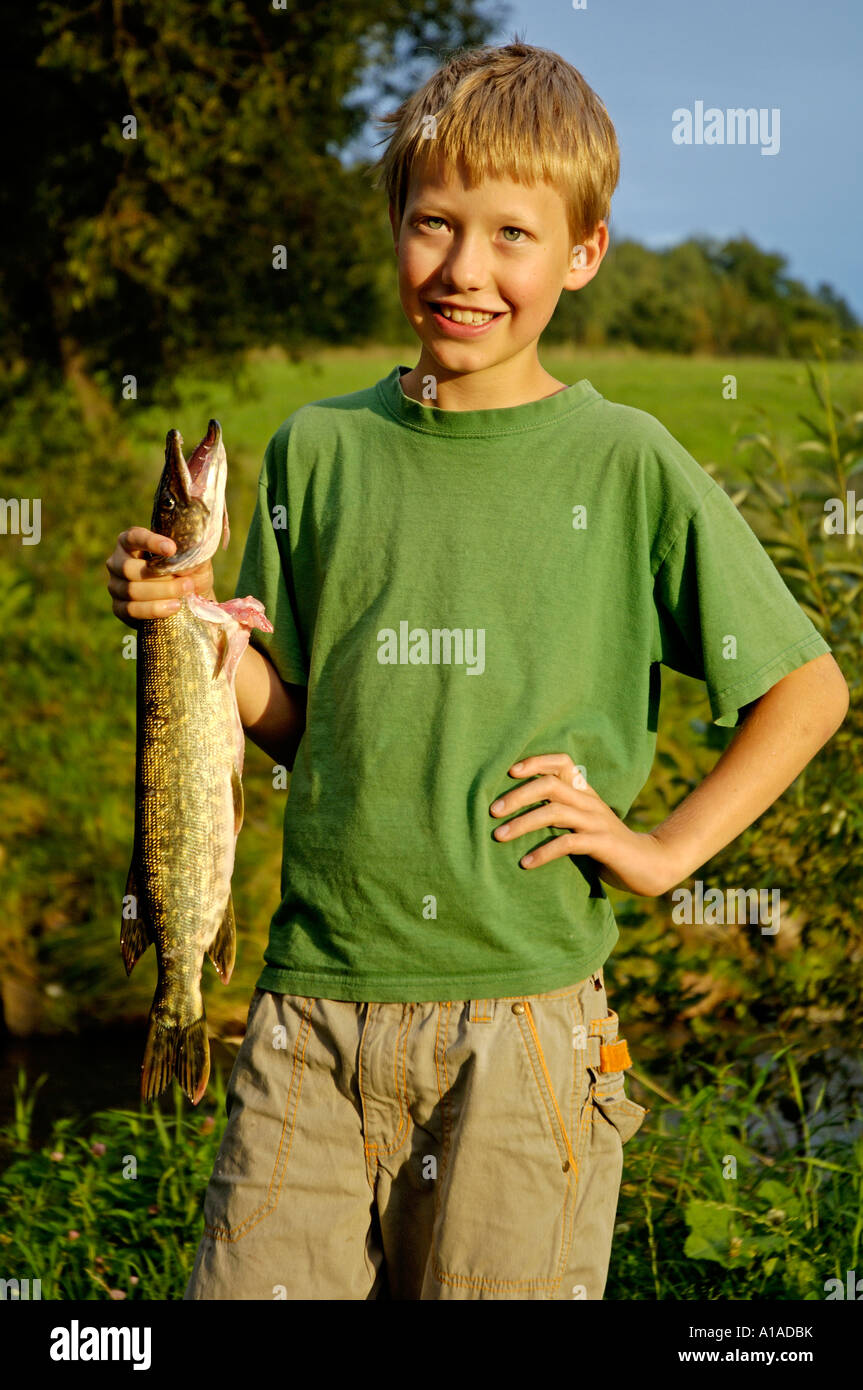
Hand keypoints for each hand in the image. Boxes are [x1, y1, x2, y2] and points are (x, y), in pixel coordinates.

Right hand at [105, 527, 215, 627]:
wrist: (187, 601)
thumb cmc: (188, 574)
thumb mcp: (195, 562)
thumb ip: (192, 556)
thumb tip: (185, 563)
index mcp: (132, 542)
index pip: (134, 537)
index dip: (150, 542)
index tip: (172, 549)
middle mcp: (118, 561)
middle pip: (129, 568)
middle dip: (161, 577)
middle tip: (188, 583)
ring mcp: (115, 585)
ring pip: (131, 590)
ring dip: (161, 593)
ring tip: (184, 595)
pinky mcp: (119, 608)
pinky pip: (131, 610)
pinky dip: (154, 609)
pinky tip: (173, 607)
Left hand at [489, 752, 680, 896]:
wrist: (651, 865)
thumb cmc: (608, 846)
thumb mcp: (583, 825)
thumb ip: (560, 816)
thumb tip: (518, 816)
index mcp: (585, 793)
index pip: (562, 763)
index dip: (536, 761)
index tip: (509, 771)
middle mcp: (590, 802)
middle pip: (550, 785)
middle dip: (517, 795)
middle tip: (492, 811)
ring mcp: (597, 822)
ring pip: (555, 812)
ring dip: (523, 823)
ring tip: (499, 836)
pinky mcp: (603, 844)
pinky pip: (568, 843)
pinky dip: (543, 852)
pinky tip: (526, 863)